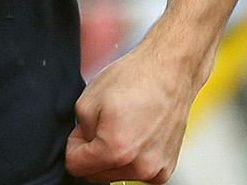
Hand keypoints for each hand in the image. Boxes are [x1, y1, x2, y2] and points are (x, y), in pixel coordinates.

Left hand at [66, 44, 197, 183]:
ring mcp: (156, 170)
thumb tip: (85, 148)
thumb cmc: (136, 79)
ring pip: (116, 174)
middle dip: (93, 152)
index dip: (75, 144)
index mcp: (116, 150)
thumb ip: (79, 133)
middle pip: (96, 174)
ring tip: (125, 125)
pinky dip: (133, 158)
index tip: (85, 129)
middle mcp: (139, 166)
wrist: (171, 71)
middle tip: (105, 123)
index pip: (75, 166)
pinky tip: (140, 134)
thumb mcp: (88, 100)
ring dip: (113, 156)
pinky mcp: (166, 168)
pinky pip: (137, 172)